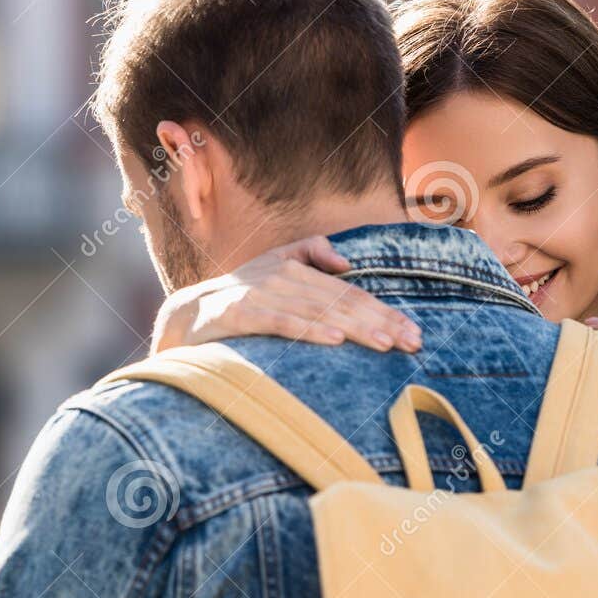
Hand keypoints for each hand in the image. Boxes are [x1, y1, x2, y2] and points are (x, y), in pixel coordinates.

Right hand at [151, 236, 422, 354]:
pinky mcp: (239, 313)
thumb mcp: (272, 269)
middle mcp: (282, 276)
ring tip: (386, 343)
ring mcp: (260, 293)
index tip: (413, 333)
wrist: (184, 317)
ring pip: (318, 311)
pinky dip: (308, 329)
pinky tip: (334, 341)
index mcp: (295, 268)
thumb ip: (308, 254)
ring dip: (356, 328)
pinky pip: (281, 321)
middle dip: (381, 322)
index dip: (384, 311)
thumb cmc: (237, 299)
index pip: (349, 292)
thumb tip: (345, 261)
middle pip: (341, 301)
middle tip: (413, 343)